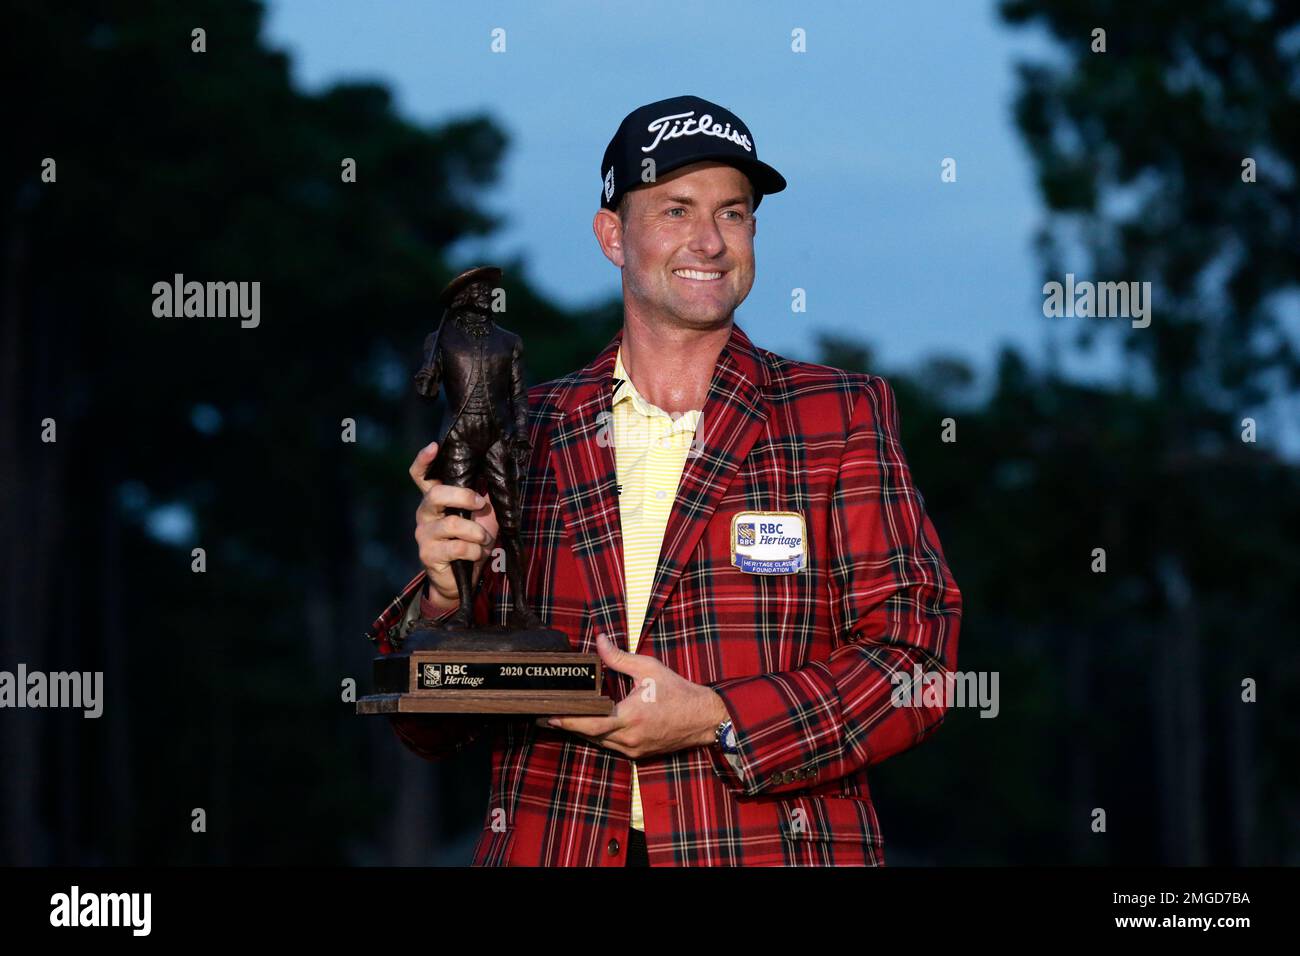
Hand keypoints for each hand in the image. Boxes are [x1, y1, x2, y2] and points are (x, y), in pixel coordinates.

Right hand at [410, 441, 497, 607]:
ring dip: (477, 532)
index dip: (424, 460)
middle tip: (482, 504)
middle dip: (464, 496)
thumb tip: (499, 477)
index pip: (420, 475)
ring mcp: (424, 534)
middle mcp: (425, 513)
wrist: (462, 580)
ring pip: (452, 524)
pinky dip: (474, 550)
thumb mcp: (483, 516)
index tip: (434, 446)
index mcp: (436, 499)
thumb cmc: (472, 541)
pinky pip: (457, 547)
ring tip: (485, 540)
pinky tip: (478, 554)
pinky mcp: (428, 554)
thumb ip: (484, 498)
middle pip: (436, 494)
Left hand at [537, 635, 729, 758]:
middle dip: (569, 725)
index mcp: (630, 717)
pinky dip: (600, 736)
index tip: (548, 715)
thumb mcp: (648, 668)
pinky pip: (612, 747)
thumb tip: (599, 641)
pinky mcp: (639, 753)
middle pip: (589, 735)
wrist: (704, 718)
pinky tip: (591, 725)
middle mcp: (629, 738)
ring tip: (564, 719)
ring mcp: (634, 749)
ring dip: (583, 731)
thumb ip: (619, 658)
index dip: (567, 720)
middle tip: (548, 715)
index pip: (590, 723)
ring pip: (599, 743)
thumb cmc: (678, 692)